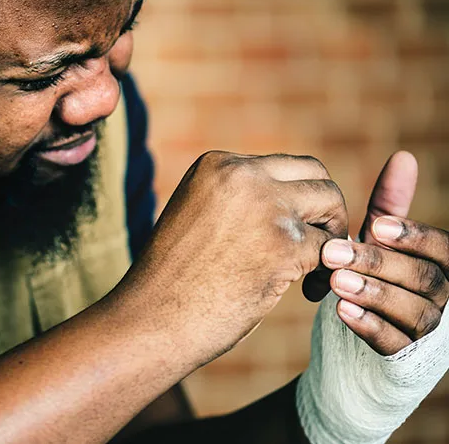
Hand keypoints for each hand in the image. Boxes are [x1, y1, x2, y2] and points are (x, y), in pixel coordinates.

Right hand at [124, 152, 347, 366]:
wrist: (152, 321)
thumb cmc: (174, 279)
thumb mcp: (198, 216)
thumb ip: (236, 200)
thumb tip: (290, 204)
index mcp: (217, 164)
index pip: (281, 166)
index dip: (294, 201)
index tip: (286, 233)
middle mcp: (241, 174)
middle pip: (315, 174)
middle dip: (324, 210)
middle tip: (316, 246)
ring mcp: (265, 206)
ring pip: (331, 203)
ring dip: (332, 235)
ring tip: (313, 270)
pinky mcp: (284, 244)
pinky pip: (331, 248)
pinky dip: (326, 272)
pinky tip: (307, 293)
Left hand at [321, 152, 448, 354]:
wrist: (351, 347)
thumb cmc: (371, 284)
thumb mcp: (380, 245)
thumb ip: (391, 209)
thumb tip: (404, 156)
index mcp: (441, 268)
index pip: (445, 250)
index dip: (415, 237)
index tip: (377, 226)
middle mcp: (442, 299)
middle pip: (426, 278)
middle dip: (380, 263)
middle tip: (334, 252)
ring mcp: (426, 333)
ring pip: (415, 312)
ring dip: (374, 293)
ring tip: (336, 281)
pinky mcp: (404, 361)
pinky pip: (395, 345)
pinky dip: (370, 327)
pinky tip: (342, 311)